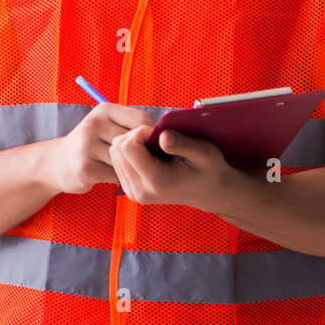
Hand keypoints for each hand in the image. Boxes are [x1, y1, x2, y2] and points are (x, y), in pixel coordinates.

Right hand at [44, 102, 155, 194]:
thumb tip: (165, 134)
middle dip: (142, 152)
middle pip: (135, 141)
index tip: (147, 144)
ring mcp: (87, 147)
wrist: (57, 163)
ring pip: (127, 160)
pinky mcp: (85, 168)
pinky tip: (116, 176)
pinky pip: (117, 176)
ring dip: (131, 167)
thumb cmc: (93, 143)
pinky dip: (121, 179)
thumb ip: (131, 126)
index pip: (142, 120)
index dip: (150, 134)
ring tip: (127, 168)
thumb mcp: (107, 124)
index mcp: (104, 110)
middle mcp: (94, 125)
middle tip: (141, 159)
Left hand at [109, 124, 237, 211]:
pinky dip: (130, 153)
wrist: (211, 192)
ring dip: (131, 143)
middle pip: (117, 149)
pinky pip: (118, 162)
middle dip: (134, 136)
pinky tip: (148, 154)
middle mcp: (140, 190)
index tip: (158, 133)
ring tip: (153, 146)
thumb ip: (182, 144)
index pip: (128, 146)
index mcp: (156, 181)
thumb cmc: (210, 169)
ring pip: (114, 154)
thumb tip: (163, 136)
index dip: (141, 131)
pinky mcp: (131, 191)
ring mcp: (133, 193)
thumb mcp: (204, 152)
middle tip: (156, 138)